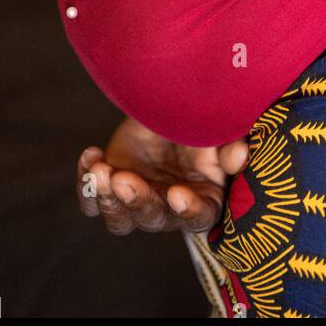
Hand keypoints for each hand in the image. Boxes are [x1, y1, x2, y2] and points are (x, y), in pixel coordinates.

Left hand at [76, 116, 248, 235]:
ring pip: (119, 220)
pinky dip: (85, 184)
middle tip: (124, 179)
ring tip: (99, 170)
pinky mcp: (111, 189)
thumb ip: (231, 144)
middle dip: (137, 200)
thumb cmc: (202, 121)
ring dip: (107, 199)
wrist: (169, 105)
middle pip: (153, 219)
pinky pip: (92, 201)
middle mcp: (169, 209)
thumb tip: (239, 156)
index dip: (188, 210)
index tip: (177, 193)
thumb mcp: (221, 129)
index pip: (199, 218)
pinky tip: (91, 156)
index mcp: (204, 199)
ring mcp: (137, 201)